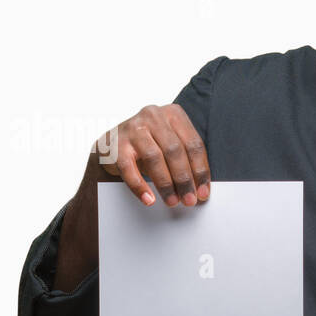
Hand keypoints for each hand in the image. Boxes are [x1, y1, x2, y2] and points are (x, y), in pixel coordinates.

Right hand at [90, 104, 210, 206]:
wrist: (112, 144)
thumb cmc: (148, 145)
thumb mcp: (170, 145)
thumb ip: (186, 161)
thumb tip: (200, 190)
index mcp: (174, 114)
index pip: (194, 144)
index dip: (200, 171)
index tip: (203, 192)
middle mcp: (154, 116)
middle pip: (175, 150)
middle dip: (184, 179)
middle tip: (189, 200)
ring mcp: (133, 128)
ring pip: (154, 158)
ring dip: (165, 184)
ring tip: (172, 200)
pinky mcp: (116, 143)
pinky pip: (129, 168)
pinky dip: (139, 186)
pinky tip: (148, 199)